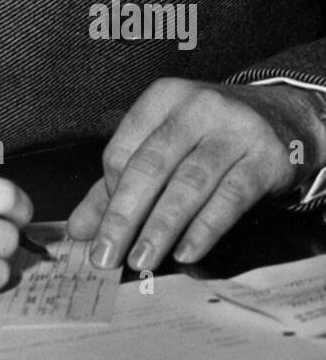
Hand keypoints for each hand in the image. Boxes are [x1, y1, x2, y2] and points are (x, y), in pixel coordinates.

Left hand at [68, 79, 325, 270]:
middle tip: (106, 254)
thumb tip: (78, 230)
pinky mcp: (265, 159)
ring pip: (188, 183)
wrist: (281, 120)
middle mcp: (197, 107)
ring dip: (161, 227)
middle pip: (151, 166)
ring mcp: (234, 131)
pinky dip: (204, 229)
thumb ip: (117, 186)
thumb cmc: (208, 135)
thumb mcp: (164, 147)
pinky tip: (185, 253)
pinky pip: (229, 198)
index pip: (122, 149)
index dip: (109, 194)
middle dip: (123, 216)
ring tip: (141, 261)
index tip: (100, 231)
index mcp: (162, 98)